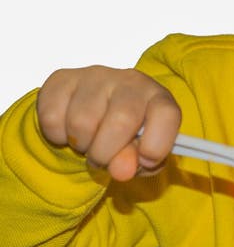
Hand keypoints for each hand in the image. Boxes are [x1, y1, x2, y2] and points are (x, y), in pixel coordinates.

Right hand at [36, 66, 180, 181]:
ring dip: (81, 145)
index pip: (167, 114)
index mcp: (159, 98)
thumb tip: (121, 170)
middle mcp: (131, 81)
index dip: (157, 144)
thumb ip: (137, 165)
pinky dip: (58, 136)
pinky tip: (69, 131)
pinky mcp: (62, 79)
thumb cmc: (126, 138)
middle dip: (107, 153)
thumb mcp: (141, 156)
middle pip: (121, 120)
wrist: (94, 116)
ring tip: (88, 143)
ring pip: (82, 122)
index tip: (146, 160)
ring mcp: (96, 76)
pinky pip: (53, 117)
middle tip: (103, 159)